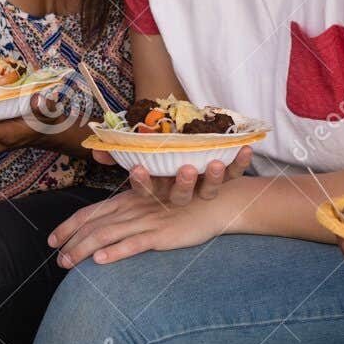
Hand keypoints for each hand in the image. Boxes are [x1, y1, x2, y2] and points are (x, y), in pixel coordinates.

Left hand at [46, 187, 229, 267]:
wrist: (213, 203)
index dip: (68, 226)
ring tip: (66, 263)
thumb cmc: (180, 205)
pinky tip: (99, 261)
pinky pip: (133, 244)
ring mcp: (145, 220)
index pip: (89, 213)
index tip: (52, 240)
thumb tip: (109, 228)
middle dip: (70, 242)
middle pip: (92, 225)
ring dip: (82, 250)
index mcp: (126, 199)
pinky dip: (114, 252)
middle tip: (57, 260)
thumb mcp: (150, 206)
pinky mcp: (161, 234)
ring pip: (106, 235)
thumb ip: (129, 214)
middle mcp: (131, 207)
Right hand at [96, 145, 251, 204]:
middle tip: (186, 169)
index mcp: (159, 187)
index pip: (147, 190)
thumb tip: (96, 150)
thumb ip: (117, 150)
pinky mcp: (223, 178)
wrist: (190, 157)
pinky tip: (247, 148)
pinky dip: (242, 163)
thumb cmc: (159, 154)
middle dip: (184, 184)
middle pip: (181, 195)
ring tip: (217, 163)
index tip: (138, 169)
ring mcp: (202, 187)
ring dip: (215, 178)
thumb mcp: (138, 150)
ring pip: (209, 190)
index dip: (143, 182)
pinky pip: (234, 174)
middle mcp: (180, 191)